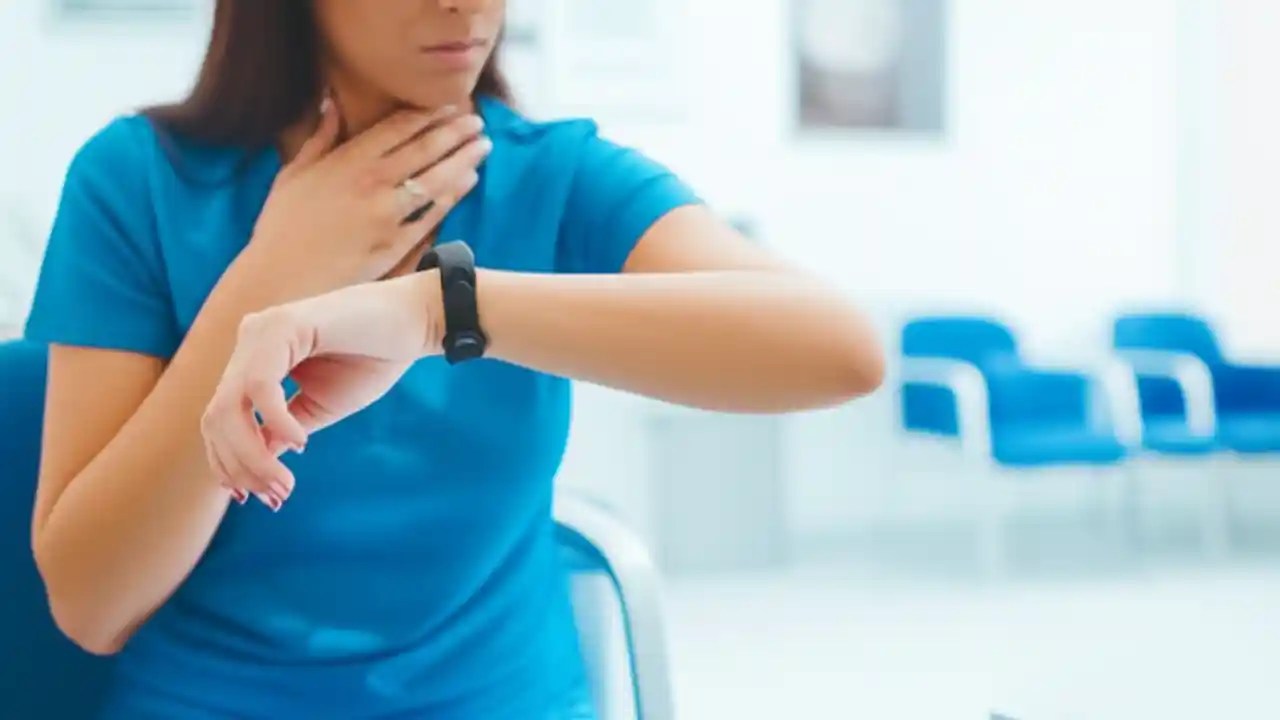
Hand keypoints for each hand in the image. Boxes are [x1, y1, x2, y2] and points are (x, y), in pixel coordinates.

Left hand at [201, 272, 441, 509]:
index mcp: (254, 359)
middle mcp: (249, 341)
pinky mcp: (284, 325)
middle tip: (275, 497)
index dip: (229, 463)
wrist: (415, 321)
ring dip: (252, 456)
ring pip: (229, 408)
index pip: (218, 419)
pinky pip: (260, 386)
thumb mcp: (320, 406)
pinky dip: (275, 421)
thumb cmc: (373, 359)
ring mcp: (262, 331)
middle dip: (239, 467)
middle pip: (215, 418)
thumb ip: (283, 429)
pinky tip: (300, 442)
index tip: (256, 498)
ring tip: (284, 483)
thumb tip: (256, 461)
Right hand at [240, 97, 490, 295]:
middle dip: (455, 133)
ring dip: (463, 160)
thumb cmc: (282, 227)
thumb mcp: (293, 173)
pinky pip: (431, 215)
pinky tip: (468, 181)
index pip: (398, 128)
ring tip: (483, 147)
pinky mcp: (396, 244)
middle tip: (477, 124)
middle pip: (425, 149)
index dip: (428, 115)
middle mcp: (372, 183)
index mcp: (347, 161)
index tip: (448, 107)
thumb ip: (319, 137)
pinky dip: (452, 196)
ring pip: (435, 179)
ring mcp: (387, 214)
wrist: (280, 280)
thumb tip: (330, 101)